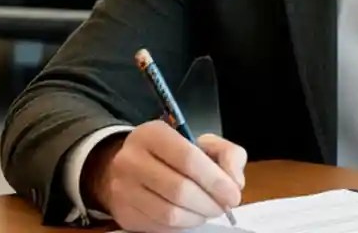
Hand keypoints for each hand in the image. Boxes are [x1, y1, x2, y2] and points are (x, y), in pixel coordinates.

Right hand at [85, 121, 245, 231]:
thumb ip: (228, 154)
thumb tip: (235, 183)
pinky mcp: (123, 213)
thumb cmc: (176, 154)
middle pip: (179, 189)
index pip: (188, 159)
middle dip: (210, 203)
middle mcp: (131, 160)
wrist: (133, 167)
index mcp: (153, 134)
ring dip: (197, 217)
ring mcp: (123, 189)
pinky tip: (190, 215)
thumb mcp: (204, 142)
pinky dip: (182, 225)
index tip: (233, 194)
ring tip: (208, 210)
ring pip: (169, 213)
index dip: (215, 180)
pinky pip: (159, 226)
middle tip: (223, 207)